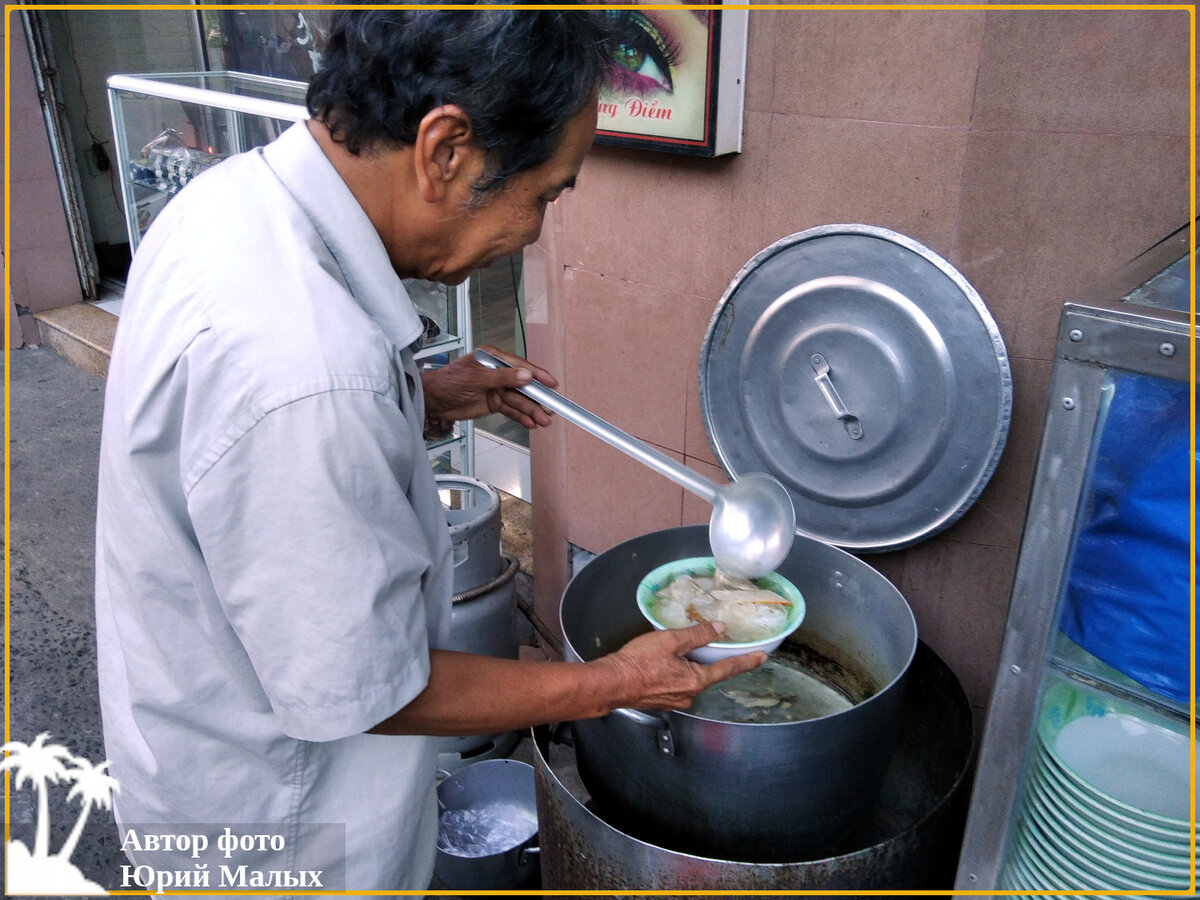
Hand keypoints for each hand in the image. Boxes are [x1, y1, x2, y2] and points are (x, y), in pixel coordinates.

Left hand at [421, 344, 558, 426]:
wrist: (431, 400)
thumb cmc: (449, 382)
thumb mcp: (476, 378)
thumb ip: (502, 377)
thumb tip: (526, 375)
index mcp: (494, 359)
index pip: (520, 366)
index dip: (537, 375)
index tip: (552, 383)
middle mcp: (498, 373)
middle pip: (523, 385)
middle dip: (537, 398)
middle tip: (550, 409)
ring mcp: (497, 389)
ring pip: (519, 400)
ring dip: (531, 411)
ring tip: (543, 421)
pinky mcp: (494, 403)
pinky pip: (511, 410)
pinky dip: (521, 417)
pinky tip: (531, 423)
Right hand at [595, 622, 766, 710]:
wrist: (610, 683)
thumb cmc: (639, 662)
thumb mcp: (671, 641)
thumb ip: (698, 634)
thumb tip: (719, 629)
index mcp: (696, 680)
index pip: (728, 669)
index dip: (746, 661)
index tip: (762, 657)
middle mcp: (689, 695)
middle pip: (707, 673)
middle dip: (705, 658)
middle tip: (700, 643)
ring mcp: (675, 700)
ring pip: (690, 678)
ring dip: (687, 664)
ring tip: (672, 651)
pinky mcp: (661, 700)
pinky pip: (676, 683)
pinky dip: (675, 671)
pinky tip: (661, 662)